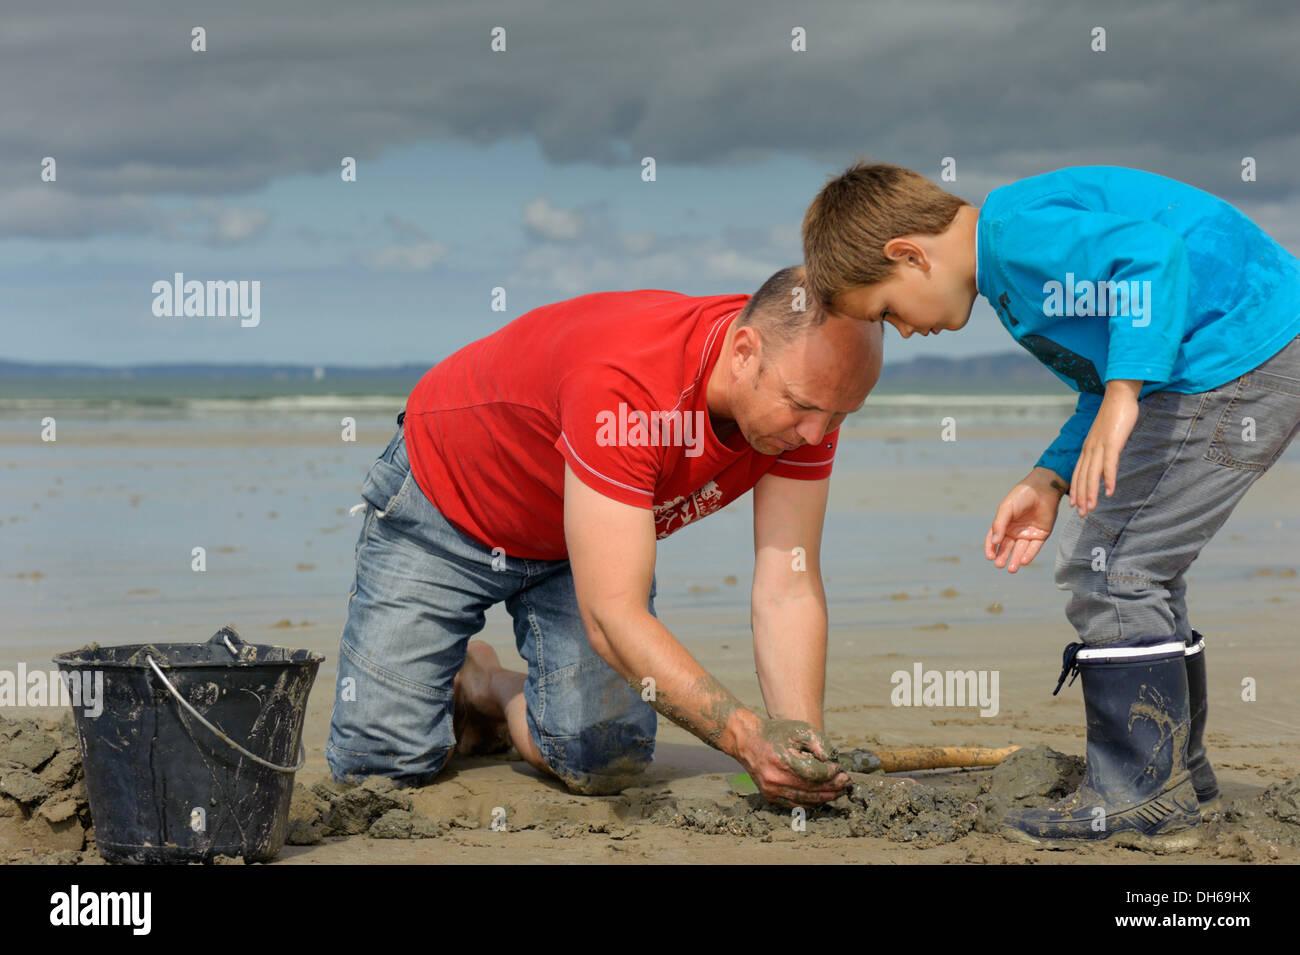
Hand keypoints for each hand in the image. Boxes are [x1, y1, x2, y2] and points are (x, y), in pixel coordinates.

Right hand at [734, 714, 848, 807]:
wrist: (747, 741)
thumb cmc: (775, 733)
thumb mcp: (799, 729)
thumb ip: (819, 743)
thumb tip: (831, 762)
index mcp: (783, 760)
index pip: (815, 774)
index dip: (831, 773)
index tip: (840, 769)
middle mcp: (776, 778)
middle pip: (812, 788)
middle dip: (833, 787)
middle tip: (846, 783)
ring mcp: (771, 789)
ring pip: (805, 799)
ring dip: (824, 797)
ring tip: (838, 792)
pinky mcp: (769, 795)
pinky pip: (794, 803)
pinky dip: (810, 802)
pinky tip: (821, 797)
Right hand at [985, 467, 1065, 572]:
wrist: (1043, 489)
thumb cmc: (1021, 497)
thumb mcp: (1006, 509)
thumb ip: (999, 524)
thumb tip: (994, 542)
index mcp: (1004, 523)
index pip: (995, 539)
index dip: (991, 548)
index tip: (990, 557)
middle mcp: (1015, 530)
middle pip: (1007, 547)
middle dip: (1003, 557)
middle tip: (999, 565)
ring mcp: (1028, 533)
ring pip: (1020, 550)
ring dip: (1015, 559)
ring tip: (1011, 569)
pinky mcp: (1041, 534)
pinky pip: (1034, 547)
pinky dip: (1029, 555)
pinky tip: (1024, 561)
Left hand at [1071, 381, 1140, 517]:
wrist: (1119, 394)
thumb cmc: (1115, 415)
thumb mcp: (1107, 436)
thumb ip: (1105, 450)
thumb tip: (1107, 464)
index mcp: (1088, 448)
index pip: (1078, 473)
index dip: (1076, 490)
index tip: (1074, 505)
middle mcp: (1090, 448)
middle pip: (1082, 477)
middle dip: (1080, 497)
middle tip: (1081, 514)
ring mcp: (1100, 446)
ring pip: (1092, 474)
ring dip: (1091, 493)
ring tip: (1090, 509)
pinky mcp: (1112, 442)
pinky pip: (1109, 464)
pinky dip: (1108, 479)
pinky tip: (1109, 492)